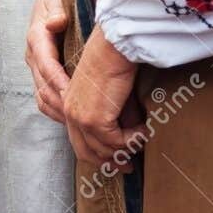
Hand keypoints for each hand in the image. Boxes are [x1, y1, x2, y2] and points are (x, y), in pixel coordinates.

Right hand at [25, 0, 69, 122]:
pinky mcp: (42, 75)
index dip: (59, 81)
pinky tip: (73, 121)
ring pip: (43, 97)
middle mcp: (33, 55)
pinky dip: (57, 111)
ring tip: (79, 126)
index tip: (73, 95)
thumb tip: (56, 22)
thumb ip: (58, 9)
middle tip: (82, 119)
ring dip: (59, 112)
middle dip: (62, 104)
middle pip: (44, 87)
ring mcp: (36, 67)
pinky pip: (45, 99)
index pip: (46, 64)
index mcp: (37, 38)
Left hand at [62, 24, 139, 163]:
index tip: (115, 160)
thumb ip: (114, 114)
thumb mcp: (109, 91)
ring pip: (104, 149)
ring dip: (125, 148)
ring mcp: (80, 118)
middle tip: (127, 166)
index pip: (78, 139)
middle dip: (108, 162)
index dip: (97, 154)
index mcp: (68, 103)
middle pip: (86, 151)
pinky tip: (144, 131)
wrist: (113, 46)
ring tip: (141, 141)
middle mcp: (69, 113)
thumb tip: (129, 134)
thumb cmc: (113, 59)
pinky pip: (116, 142)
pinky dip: (132, 140)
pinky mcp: (94, 120)